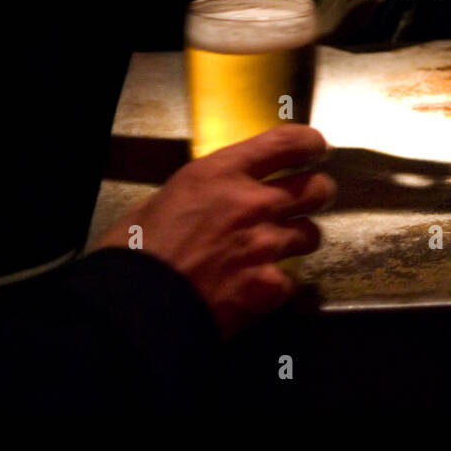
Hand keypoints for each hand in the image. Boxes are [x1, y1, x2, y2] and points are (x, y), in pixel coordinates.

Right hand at [92, 125, 335, 337]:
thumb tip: (201, 200)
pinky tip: (262, 287)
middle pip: (316, 187)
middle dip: (316, 193)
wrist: (136, 308)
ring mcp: (264, 245)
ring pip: (312, 234)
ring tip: (282, 247)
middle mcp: (251, 203)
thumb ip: (194, 194)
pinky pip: (293, 281)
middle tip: (307, 199)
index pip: (286, 142)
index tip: (316, 148)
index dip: (310, 143)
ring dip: (300, 239)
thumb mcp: (157, 202)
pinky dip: (280, 285)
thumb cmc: (134, 253)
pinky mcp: (267, 286)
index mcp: (219, 173)